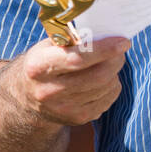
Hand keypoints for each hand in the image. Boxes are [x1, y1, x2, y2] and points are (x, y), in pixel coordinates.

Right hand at [4, 36, 129, 126]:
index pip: (77, 59)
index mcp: (38, 67)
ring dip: (114, 71)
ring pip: (105, 87)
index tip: (123, 41)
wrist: (27, 98)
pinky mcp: (77, 118)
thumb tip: (106, 33)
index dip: (104, 50)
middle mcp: (48, 91)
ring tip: (110, 61)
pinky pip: (108, 99)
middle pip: (97, 76)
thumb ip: (72, 39)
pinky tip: (105, 78)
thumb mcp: (47, 46)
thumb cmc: (44, 62)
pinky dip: (113, 85)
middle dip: (116, 59)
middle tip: (121, 48)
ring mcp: (63, 109)